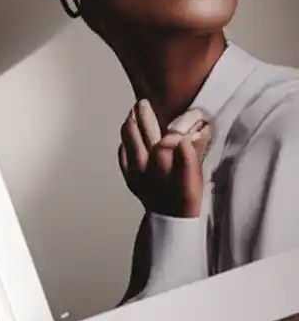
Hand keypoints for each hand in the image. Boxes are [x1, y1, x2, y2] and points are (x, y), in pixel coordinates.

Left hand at [117, 99, 206, 217]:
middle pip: (146, 136)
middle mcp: (154, 170)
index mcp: (175, 169)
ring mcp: (138, 173)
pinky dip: (125, 142)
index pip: (172, 141)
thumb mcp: (197, 174)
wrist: (170, 218)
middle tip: (143, 102)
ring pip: (131, 142)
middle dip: (144, 116)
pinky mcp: (129, 177)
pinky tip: (128, 133)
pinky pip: (123, 154)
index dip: (174, 130)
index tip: (172, 119)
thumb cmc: (186, 194)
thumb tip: (197, 131)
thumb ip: (195, 152)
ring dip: (131, 124)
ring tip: (133, 112)